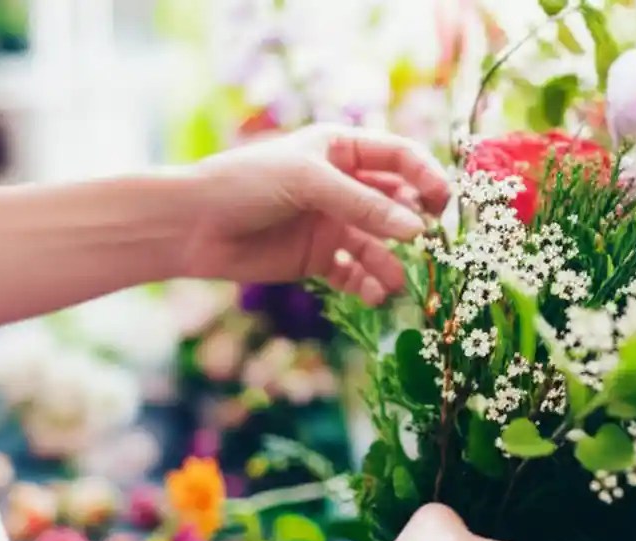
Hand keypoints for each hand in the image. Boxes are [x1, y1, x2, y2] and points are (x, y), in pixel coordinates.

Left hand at [175, 124, 450, 304]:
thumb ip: (363, 205)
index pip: (400, 157)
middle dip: (414, 225)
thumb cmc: (246, 184)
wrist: (192, 225)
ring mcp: (332, 224)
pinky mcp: (318, 258)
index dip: (426, 176)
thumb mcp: (309, 182)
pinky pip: (355, 273)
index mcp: (342, 149)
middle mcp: (343, 186)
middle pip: (397, 204)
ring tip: (396, 284)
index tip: (443, 203)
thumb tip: (416, 230)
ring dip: (392, 263)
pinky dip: (368, 284)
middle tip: (427, 247)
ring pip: (379, 245)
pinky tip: (375, 295)